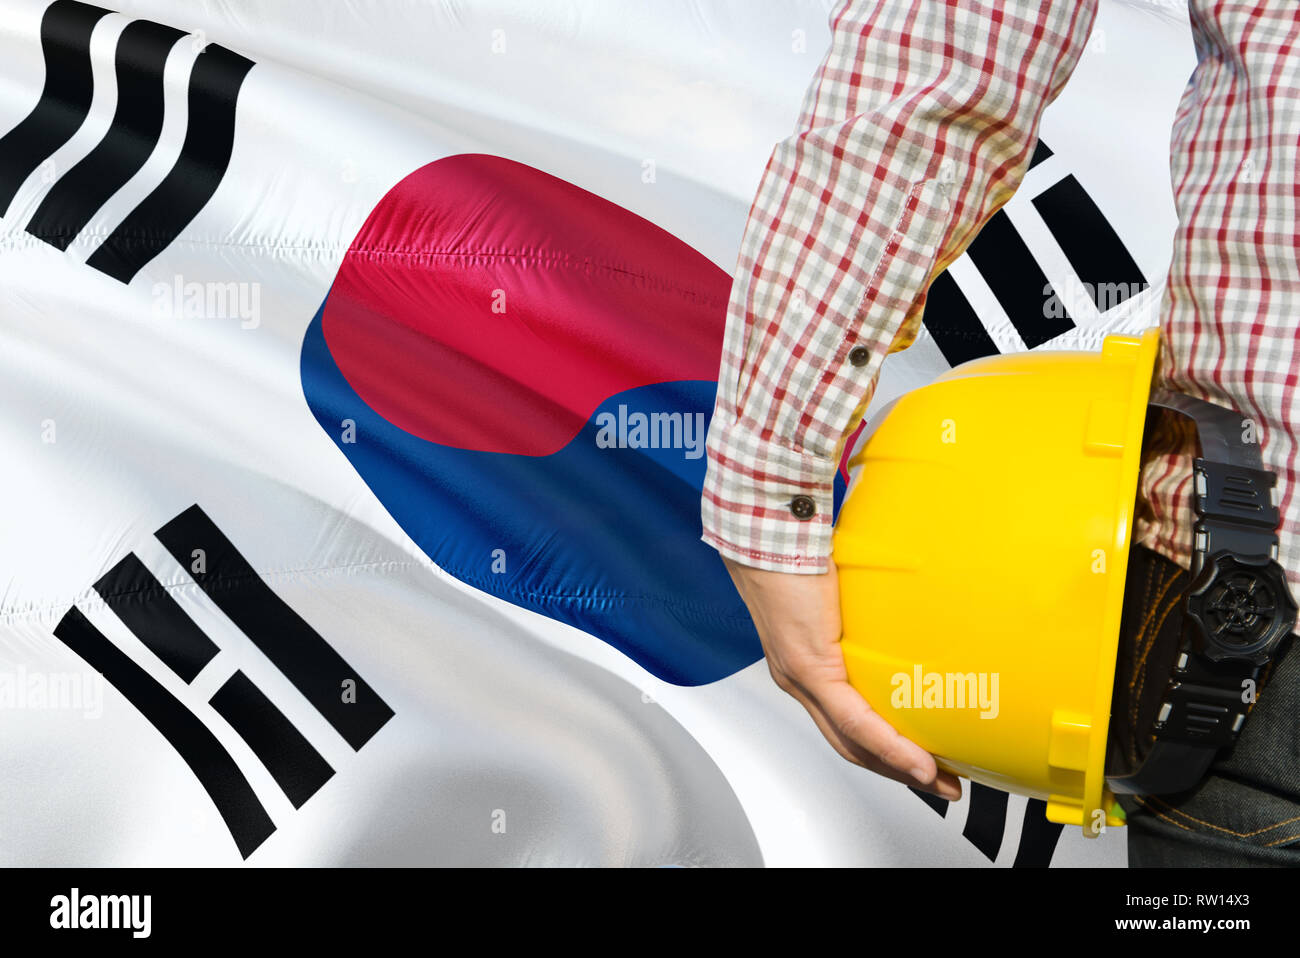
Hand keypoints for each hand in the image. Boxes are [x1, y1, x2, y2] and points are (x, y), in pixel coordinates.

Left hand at [723, 555, 961, 799]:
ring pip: (853, 743)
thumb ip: (865, 608)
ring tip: (938, 781)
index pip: (845, 726)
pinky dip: (889, 746)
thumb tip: (907, 598)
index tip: (920, 763)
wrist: (769, 535)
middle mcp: (800, 682)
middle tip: (940, 783)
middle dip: (897, 772)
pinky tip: (918, 762)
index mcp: (806, 667)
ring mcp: (802, 678)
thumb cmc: (795, 552)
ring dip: (900, 769)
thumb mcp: (839, 592)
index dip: (883, 751)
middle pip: (850, 746)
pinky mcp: (810, 667)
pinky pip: (854, 719)